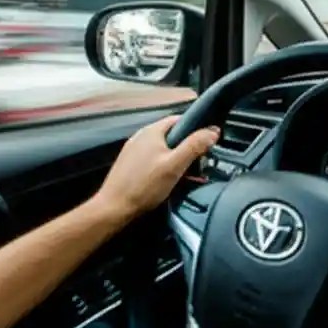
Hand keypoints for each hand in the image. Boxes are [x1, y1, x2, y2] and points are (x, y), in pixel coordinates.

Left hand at [89, 115, 218, 222]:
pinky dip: (163, 166)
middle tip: (197, 164)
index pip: (179, 120)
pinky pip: (152, 159)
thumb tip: (213, 131)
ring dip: (175, 159)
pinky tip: (166, 181)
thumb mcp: (175, 165)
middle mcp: (141, 136)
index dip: (195, 129)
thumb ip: (194, 146)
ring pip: (162, 148)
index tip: (206, 144)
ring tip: (184, 175)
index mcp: (152, 131)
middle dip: (186, 147)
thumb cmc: (144, 186)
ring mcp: (133, 150)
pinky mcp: (129, 164)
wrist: (114, 208)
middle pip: (171, 135)